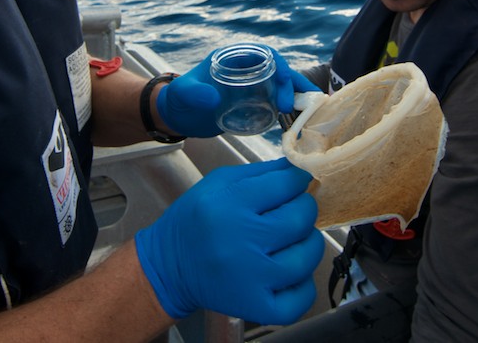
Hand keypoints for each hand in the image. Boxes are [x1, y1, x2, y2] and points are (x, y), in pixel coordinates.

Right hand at [135, 158, 323, 323]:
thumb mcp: (217, 183)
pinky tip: (290, 271)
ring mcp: (250, 279)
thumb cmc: (196, 221)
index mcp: (227, 205)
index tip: (297, 181)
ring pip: (306, 257)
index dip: (298, 179)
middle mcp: (239, 242)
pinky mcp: (256, 307)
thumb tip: (299, 169)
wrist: (169, 268)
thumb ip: (260, 173)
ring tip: (294, 240)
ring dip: (308, 243)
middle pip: (299, 219)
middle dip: (305, 208)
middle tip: (296, 209)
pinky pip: (302, 297)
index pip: (284, 184)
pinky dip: (304, 284)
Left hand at [158, 47, 320, 137]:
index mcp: (235, 57)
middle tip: (295, 106)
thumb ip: (194, 93)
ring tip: (314, 110)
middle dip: (293, 85)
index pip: (265, 55)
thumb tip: (212, 97)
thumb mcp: (183, 94)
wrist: (178, 117)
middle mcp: (248, 68)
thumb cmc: (178, 100)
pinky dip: (293, 109)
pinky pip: (279, 101)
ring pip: (283, 85)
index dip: (279, 68)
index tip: (283, 88)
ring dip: (299, 95)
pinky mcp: (256, 102)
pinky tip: (305, 120)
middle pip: (279, 70)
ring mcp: (254, 86)